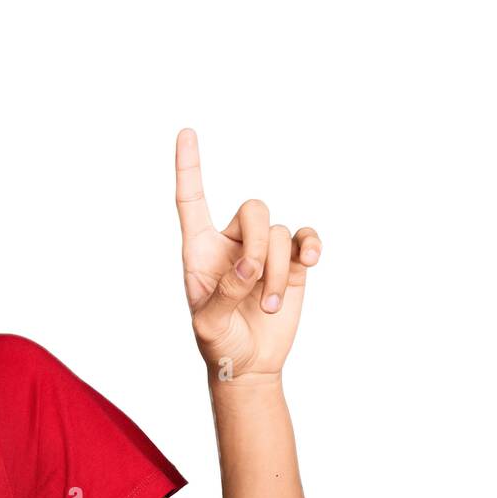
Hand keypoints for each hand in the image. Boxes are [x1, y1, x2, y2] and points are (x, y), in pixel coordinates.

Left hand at [174, 128, 322, 383]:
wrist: (250, 365)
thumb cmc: (219, 344)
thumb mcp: (208, 325)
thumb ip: (224, 294)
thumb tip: (248, 266)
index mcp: (199, 250)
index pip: (191, 200)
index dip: (188, 167)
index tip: (185, 132)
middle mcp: (231, 243)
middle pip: (253, 209)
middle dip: (259, 244)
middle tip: (254, 282)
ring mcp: (263, 251)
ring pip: (280, 233)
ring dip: (278, 271)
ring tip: (269, 306)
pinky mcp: (291, 263)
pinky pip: (305, 238)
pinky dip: (310, 246)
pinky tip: (311, 261)